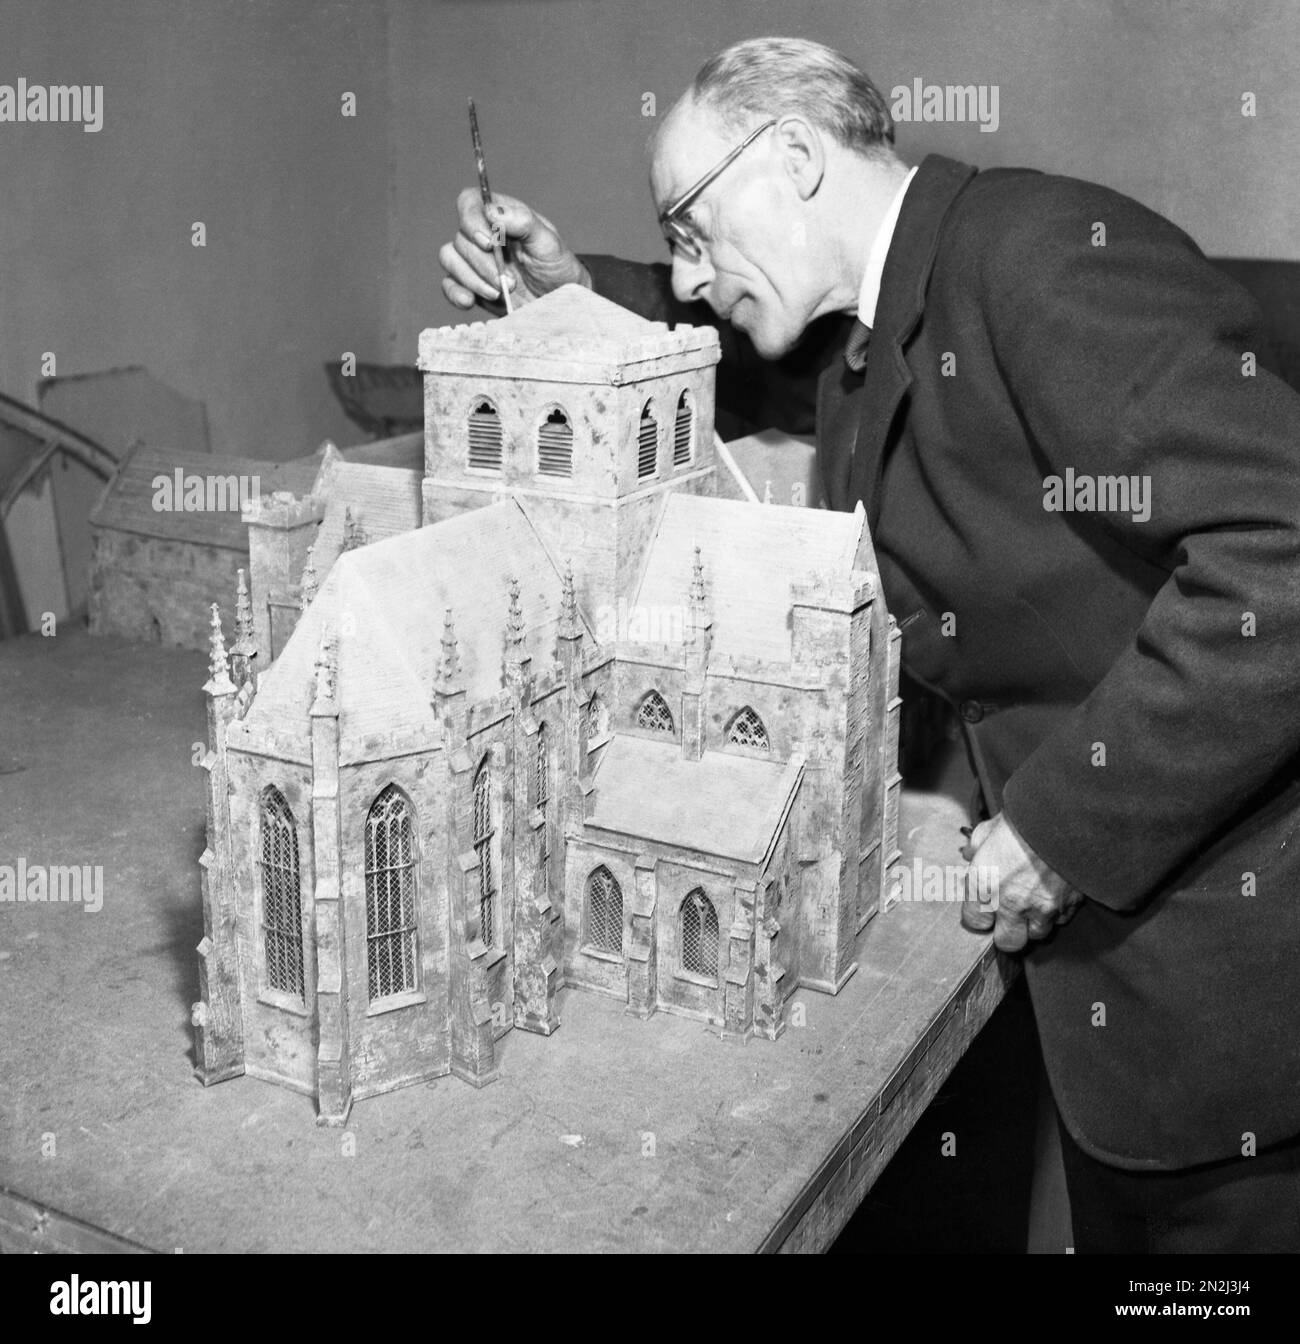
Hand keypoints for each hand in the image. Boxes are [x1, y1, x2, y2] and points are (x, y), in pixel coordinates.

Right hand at [440, 188, 589, 311]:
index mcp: (500, 216)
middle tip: (511, 282)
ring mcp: (474, 260)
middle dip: (484, 264)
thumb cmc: (556, 267)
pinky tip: (470, 301)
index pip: (469, 203)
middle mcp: (482, 235)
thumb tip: (492, 211)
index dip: (471, 220)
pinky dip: (455, 293)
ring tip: (499, 293)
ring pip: (449, 259)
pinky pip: (448, 285)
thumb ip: (523, 222)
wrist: (559, 303)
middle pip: (461, 238)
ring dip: (472, 279)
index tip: (490, 244)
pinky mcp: (470, 285)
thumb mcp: (548, 243)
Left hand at [960, 812, 1084, 952]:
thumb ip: (976, 845)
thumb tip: (969, 853)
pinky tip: (1055, 895)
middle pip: (1007, 942)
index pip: (974, 921)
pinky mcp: (1069, 906)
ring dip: (1034, 923)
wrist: (1064, 818)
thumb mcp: (988, 827)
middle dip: (1007, 932)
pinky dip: (1058, 913)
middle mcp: (1011, 903)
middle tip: (1009, 916)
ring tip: (1034, 904)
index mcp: (984, 884)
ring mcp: (1042, 908)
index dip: (979, 915)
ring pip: (1037, 934)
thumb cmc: (1022, 820)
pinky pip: (1061, 920)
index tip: (984, 907)